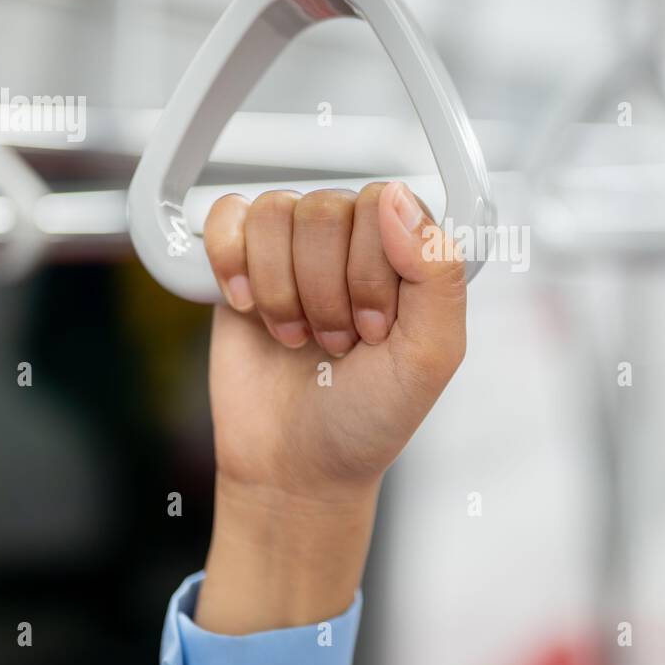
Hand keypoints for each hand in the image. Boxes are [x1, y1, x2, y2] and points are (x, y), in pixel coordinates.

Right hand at [194, 182, 466, 632]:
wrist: (295, 467)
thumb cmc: (368, 417)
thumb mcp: (429, 356)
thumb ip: (437, 272)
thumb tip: (397, 196)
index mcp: (407, 254)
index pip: (384, 204)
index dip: (371, 270)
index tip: (373, 330)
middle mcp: (353, 241)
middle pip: (325, 209)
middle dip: (325, 290)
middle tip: (335, 341)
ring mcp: (294, 249)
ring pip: (276, 212)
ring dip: (281, 288)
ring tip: (298, 335)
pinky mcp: (240, 261)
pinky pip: (228, 215)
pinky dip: (232, 262)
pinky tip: (249, 307)